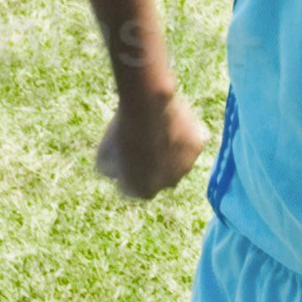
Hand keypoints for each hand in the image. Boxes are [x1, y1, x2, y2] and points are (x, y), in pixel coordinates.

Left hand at [94, 79, 207, 201]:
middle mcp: (169, 185)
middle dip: (153, 160)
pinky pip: (191, 139)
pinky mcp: (198, 146)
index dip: (129, 167)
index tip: (124, 151)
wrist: (145, 109)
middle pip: (160, 173)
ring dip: (170, 146)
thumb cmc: (121, 131)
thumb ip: (110, 171)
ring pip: (178, 156)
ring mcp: (186, 166)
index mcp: (144, 192)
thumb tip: (115, 172)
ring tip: (157, 124)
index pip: (136, 184)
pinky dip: (185, 131)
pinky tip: (173, 119)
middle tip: (141, 137)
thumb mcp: (102, 157)